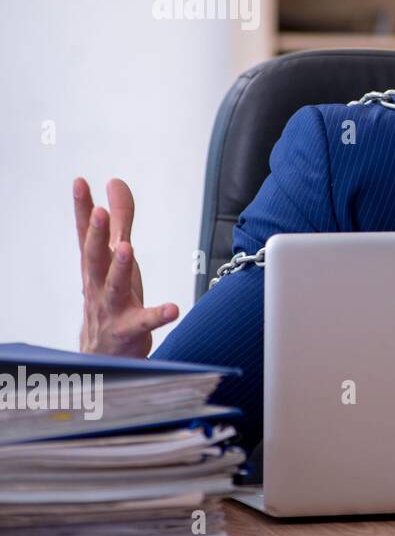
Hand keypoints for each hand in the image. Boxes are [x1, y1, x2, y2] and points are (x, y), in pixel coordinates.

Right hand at [74, 177, 177, 356]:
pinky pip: (144, 323)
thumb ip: (120, 220)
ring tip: (128, 249)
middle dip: (97, 235)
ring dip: (120, 268)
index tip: (80, 182)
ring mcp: (112, 308)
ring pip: (113, 287)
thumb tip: (115, 182)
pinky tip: (173, 308)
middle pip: (95, 258)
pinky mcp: (130, 331)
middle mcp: (99, 285)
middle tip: (100, 212)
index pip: (86, 234)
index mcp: (96, 266)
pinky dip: (157, 315)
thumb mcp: (116, 256)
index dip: (83, 208)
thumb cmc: (111, 297)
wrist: (103, 353)